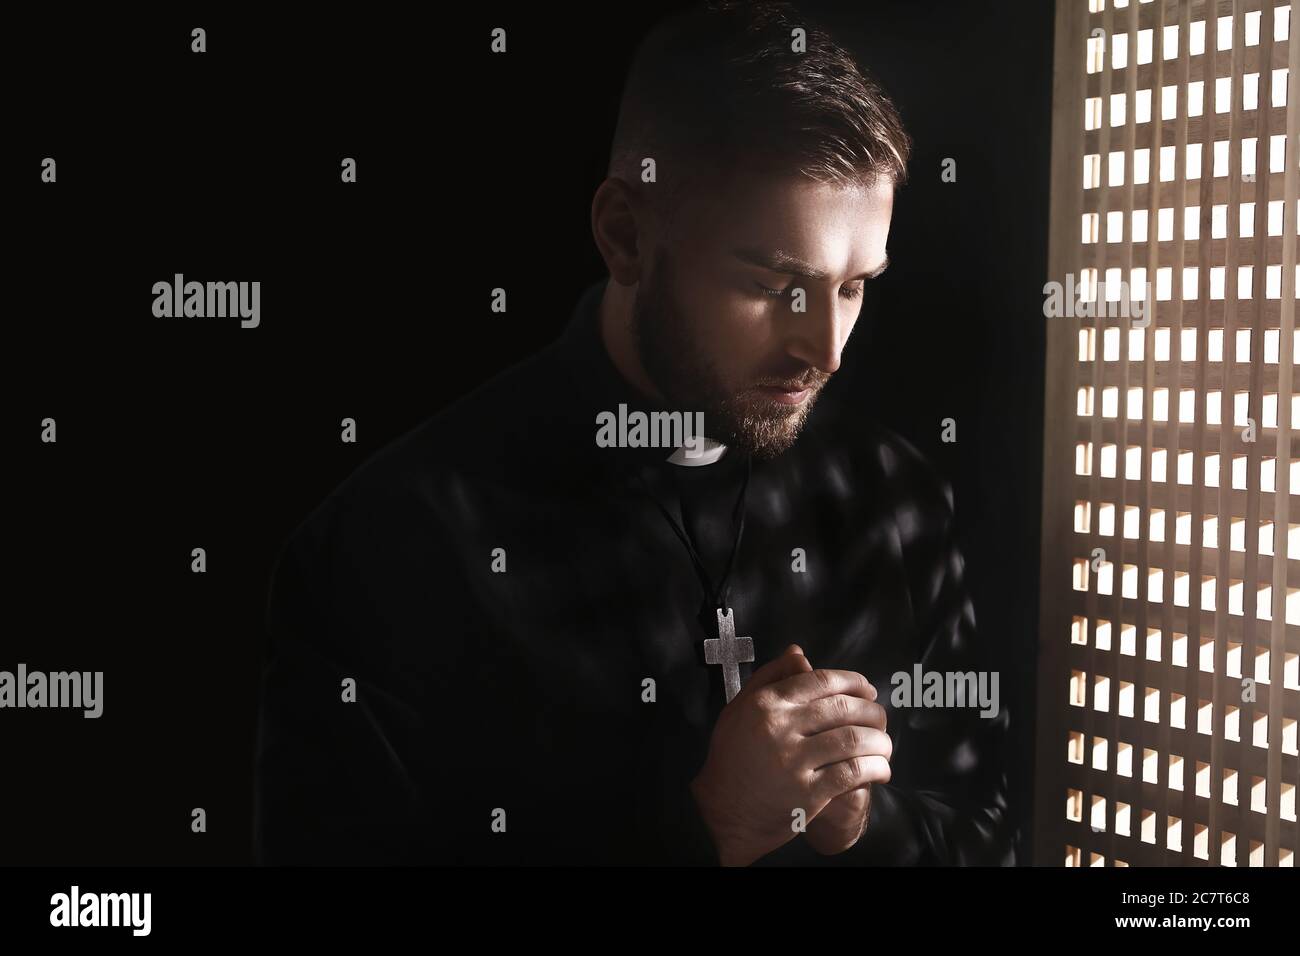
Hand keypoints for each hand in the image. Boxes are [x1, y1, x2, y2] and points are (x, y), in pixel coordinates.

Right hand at [689, 644, 889, 865]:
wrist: (721, 813)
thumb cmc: (731, 758)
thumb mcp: (739, 709)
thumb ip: (769, 677)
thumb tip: (799, 653)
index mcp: (765, 704)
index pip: (820, 681)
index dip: (852, 682)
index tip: (867, 689)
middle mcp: (780, 728)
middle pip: (843, 708)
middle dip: (872, 711)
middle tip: (881, 718)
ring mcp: (794, 761)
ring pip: (854, 740)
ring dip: (879, 741)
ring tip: (884, 745)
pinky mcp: (808, 793)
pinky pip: (852, 773)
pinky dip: (874, 768)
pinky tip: (880, 769)